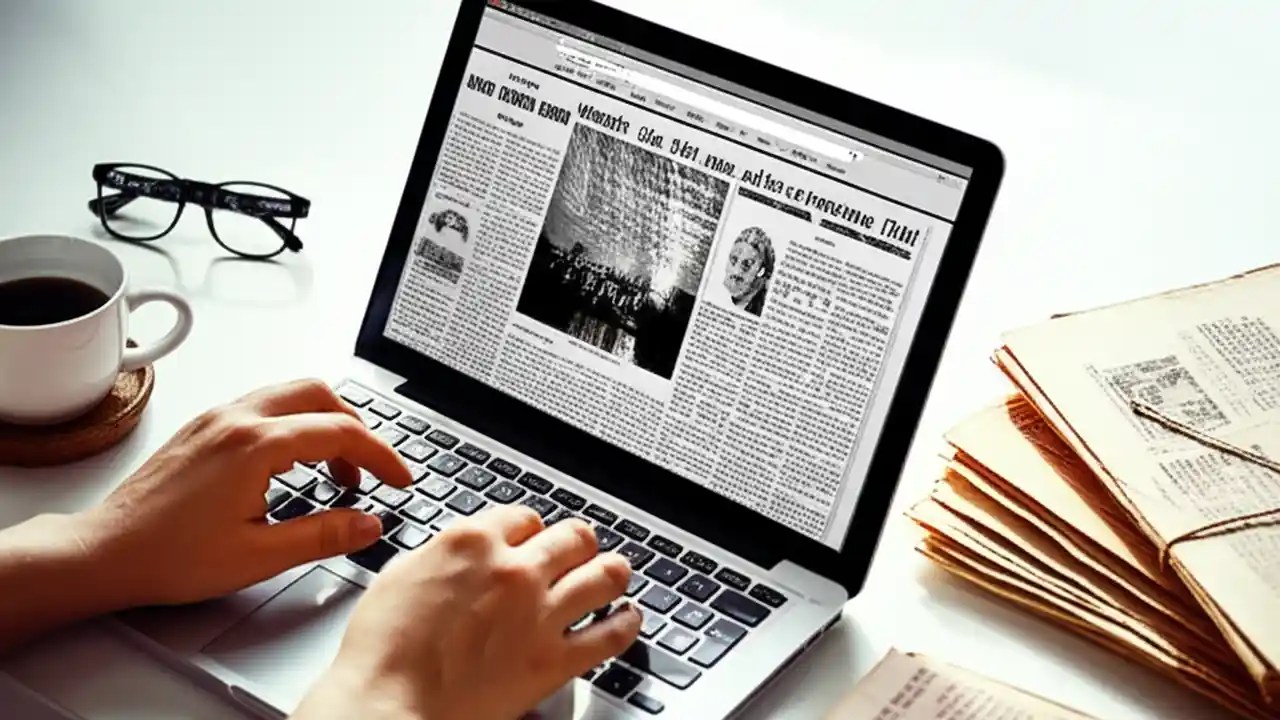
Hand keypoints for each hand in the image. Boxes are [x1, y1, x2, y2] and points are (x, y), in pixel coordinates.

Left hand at [74, 379, 411, 608]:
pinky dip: (294, 426)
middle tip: (372, 468)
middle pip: (320, 394)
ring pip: (290, 395)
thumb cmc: (166, 555)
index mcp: (255, 445)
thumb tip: (368, 524)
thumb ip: (324, 535)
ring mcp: (216, 419)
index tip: (399, 478)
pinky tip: (293, 465)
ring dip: (325, 423)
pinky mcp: (203, 428)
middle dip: (358, 427)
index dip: (382, 456)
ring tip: (337, 470)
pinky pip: (264, 406)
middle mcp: (236, 419)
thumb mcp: (258, 555)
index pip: (342, 432)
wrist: (103, 553)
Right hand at [292, 507, 641, 719]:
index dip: (530, 531)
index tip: (532, 541)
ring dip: (613, 572)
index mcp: (473, 542)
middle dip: (577, 544)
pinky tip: (628, 618)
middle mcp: (514, 570)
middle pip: (574, 537)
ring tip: (616, 575)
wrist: (387, 704)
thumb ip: (446, 554)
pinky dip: (627, 622)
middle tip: (580, 553)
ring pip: (604, 574)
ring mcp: (540, 614)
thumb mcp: (403, 574)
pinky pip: (611, 634)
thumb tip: (465, 551)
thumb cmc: (382, 649)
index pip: (525, 517)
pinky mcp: (553, 660)